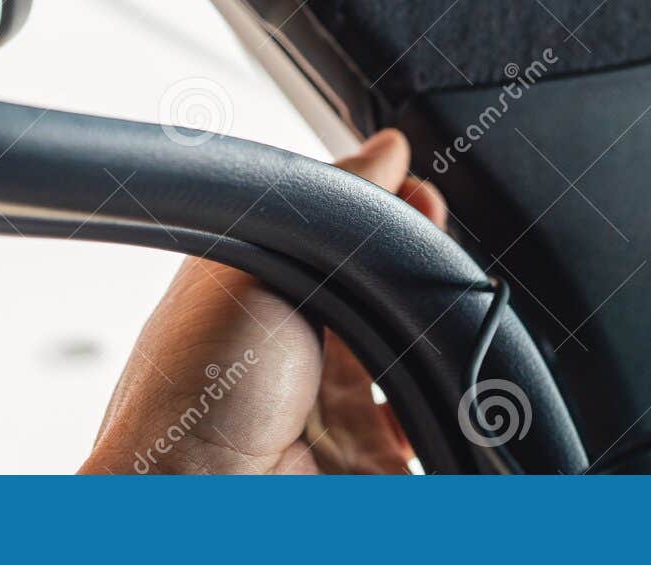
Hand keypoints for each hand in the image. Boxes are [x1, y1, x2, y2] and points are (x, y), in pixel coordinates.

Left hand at [81, 130, 447, 474]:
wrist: (195, 502)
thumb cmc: (190, 390)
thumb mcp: (255, 261)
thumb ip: (327, 202)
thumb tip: (385, 149)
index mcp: (271, 297)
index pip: (345, 238)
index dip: (387, 210)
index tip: (419, 190)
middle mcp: (309, 352)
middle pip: (392, 292)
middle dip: (426, 260)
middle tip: (439, 231)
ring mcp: (346, 412)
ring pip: (424, 354)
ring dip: (449, 328)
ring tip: (453, 302)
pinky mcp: (380, 464)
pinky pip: (438, 427)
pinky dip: (460, 404)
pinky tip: (458, 376)